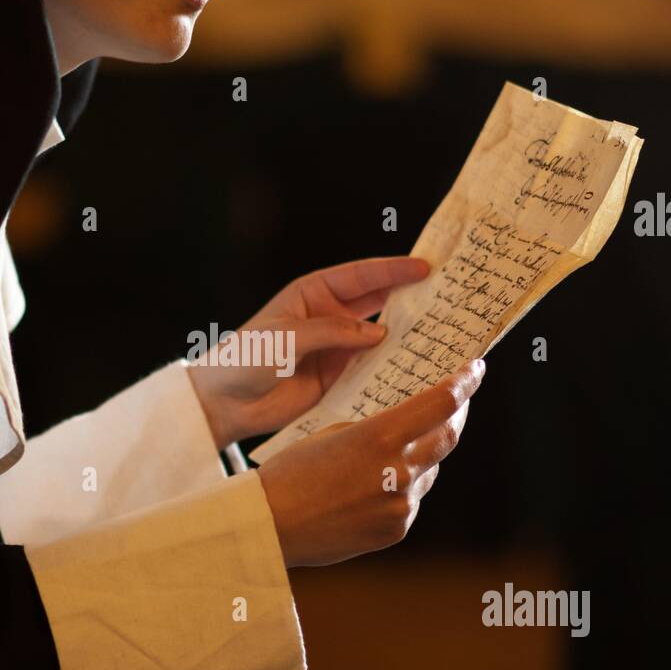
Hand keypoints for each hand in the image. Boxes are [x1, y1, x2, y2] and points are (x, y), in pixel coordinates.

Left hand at [186, 255, 430, 448]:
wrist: (224, 402)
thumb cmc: (246, 357)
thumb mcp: (288, 337)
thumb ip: (333, 333)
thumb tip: (379, 334)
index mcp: (314, 294)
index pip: (362, 277)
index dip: (394, 271)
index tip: (426, 268)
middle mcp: (330, 318)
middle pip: (378, 304)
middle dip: (410, 300)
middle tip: (446, 297)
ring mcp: (337, 349)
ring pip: (380, 340)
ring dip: (407, 338)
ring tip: (442, 335)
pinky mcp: (338, 380)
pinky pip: (372, 372)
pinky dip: (393, 371)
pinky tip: (417, 371)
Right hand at [257, 359, 485, 566]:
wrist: (271, 524)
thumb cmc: (292, 471)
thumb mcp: (334, 433)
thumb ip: (378, 430)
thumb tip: (407, 431)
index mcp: (380, 437)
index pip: (442, 403)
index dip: (465, 382)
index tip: (475, 368)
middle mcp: (399, 472)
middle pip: (448, 436)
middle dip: (456, 416)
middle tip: (458, 402)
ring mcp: (401, 505)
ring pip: (429, 471)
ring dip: (421, 456)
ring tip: (398, 449)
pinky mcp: (395, 529)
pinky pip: (411, 500)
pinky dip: (402, 487)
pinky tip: (375, 485)